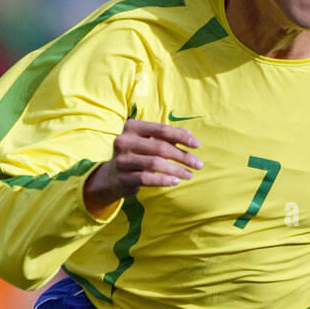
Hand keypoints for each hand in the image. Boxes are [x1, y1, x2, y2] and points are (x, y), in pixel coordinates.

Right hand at [83, 118, 201, 216]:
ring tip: (189, 175)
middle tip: (198, 164)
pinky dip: (163, 180)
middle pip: (160, 147)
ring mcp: (122, 160)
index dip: (181, 136)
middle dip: (182, 156)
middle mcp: (124, 141)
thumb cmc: (135, 155)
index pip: (161, 129)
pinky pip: (147, 179)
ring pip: (155, 164)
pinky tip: (175, 181)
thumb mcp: (148, 142)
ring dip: (176, 170)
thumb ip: (166, 137)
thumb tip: (190, 135)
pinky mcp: (122, 178)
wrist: (111, 177)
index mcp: (132, 127)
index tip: (197, 144)